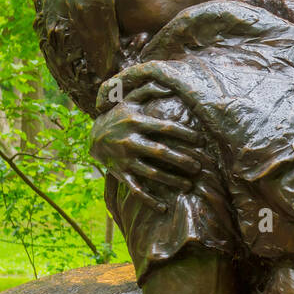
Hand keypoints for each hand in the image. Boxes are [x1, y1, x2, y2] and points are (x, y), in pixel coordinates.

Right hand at [91, 83, 201, 211]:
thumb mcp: (130, 99)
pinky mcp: (121, 174)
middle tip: (199, 167)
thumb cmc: (118, 115)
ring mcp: (125, 159)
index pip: (165, 128)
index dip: (185, 134)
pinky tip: (163, 207)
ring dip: (171, 180)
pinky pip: (136, 189)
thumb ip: (149, 90)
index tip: (202, 141)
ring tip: (189, 185)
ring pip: (152, 173)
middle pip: (161, 152)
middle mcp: (131, 141)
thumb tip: (170, 86)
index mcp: (136, 121)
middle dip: (182, 160)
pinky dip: (149, 200)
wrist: (92, 136)